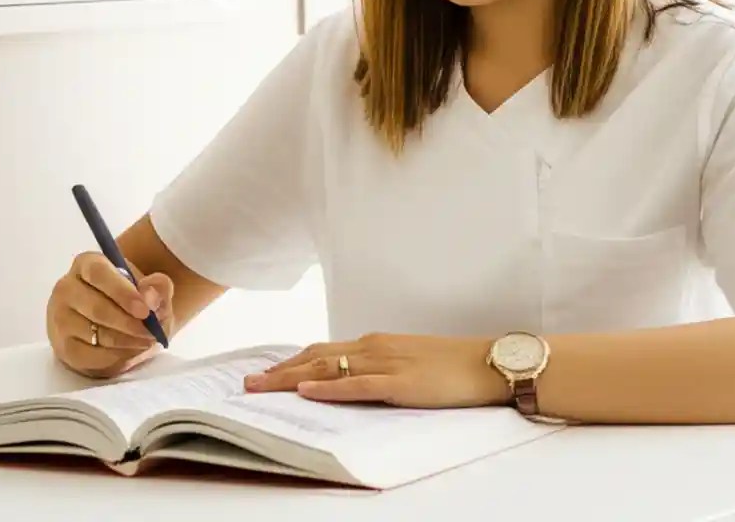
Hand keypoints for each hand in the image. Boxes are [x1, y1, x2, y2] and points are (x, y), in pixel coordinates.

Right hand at [46, 252, 174, 378]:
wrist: (115, 324)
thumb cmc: (132, 301)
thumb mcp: (153, 289)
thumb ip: (159, 287)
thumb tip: (150, 298)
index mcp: (87, 264)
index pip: (98, 273)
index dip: (122, 293)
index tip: (145, 311)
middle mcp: (66, 288)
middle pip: (96, 308)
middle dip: (129, 324)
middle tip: (152, 333)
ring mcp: (60, 318)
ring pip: (94, 333)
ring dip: (125, 341)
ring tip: (145, 342)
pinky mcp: (62, 345)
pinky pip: (89, 355)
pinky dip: (114, 357)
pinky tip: (129, 352)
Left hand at [242, 333, 512, 408]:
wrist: (487, 363)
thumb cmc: (452, 365)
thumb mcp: (407, 362)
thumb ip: (379, 369)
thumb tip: (351, 380)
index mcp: (376, 343)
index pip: (322, 350)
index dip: (290, 362)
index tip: (264, 373)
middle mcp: (374, 347)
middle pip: (315, 357)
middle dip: (279, 372)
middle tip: (247, 384)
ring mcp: (386, 364)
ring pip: (328, 368)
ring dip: (291, 379)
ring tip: (261, 388)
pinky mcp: (400, 382)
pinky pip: (358, 385)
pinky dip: (330, 388)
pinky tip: (308, 391)